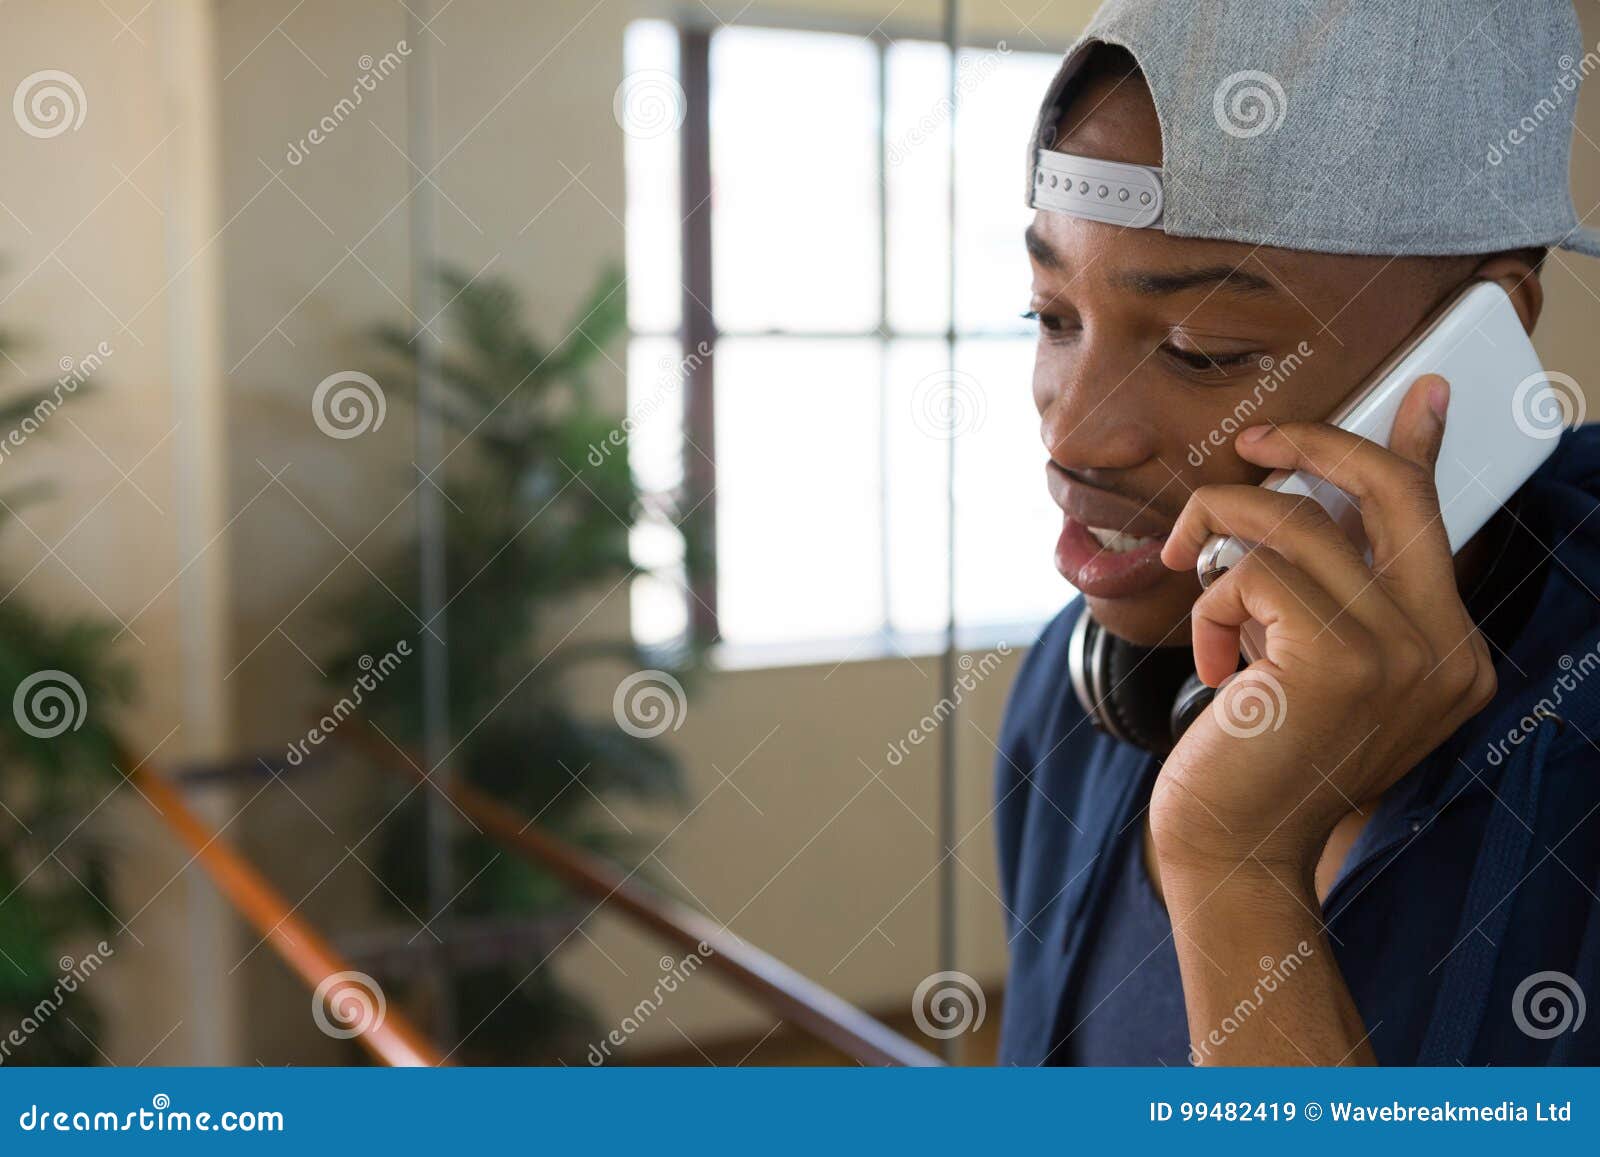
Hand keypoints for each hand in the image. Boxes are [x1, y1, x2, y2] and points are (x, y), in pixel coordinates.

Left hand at [1150, 374, 1498, 878]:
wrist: (1234, 854)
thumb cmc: (1258, 758)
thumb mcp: (1309, 665)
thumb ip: (1331, 591)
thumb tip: (1306, 501)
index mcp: (1450, 651)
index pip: (1433, 520)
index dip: (1416, 448)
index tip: (1418, 391)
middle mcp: (1446, 652)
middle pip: (1388, 492)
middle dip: (1309, 444)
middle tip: (1250, 443)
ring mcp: (1403, 657)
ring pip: (1292, 523)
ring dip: (1218, 540)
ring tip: (1197, 587)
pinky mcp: (1339, 662)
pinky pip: (1252, 574)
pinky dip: (1210, 606)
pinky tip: (1212, 669)